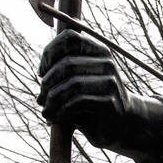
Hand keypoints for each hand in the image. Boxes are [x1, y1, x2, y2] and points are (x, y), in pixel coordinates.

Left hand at [37, 30, 131, 148]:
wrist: (121, 125)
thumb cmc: (93, 101)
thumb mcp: (80, 80)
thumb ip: (64, 70)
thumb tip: (41, 72)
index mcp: (98, 51)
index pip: (70, 38)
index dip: (49, 52)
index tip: (41, 72)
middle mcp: (107, 63)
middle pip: (67, 63)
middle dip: (47, 82)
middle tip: (40, 98)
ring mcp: (110, 82)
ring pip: (72, 83)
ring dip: (52, 99)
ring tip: (45, 111)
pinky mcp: (109, 101)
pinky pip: (78, 101)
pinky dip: (60, 111)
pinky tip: (54, 118)